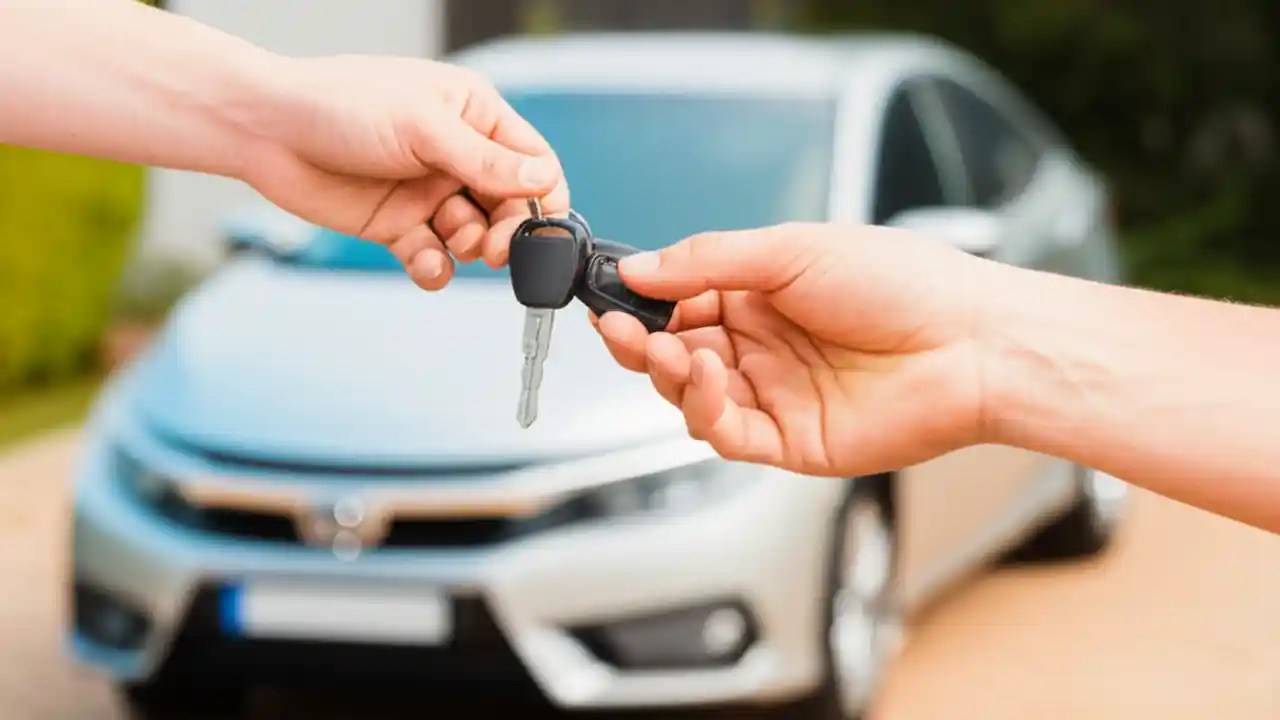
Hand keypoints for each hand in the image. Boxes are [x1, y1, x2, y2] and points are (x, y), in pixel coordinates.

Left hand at [240, 55, 568, 289]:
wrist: (265, 130)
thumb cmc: (340, 104)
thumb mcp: (424, 127)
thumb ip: (486, 162)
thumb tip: (544, 182)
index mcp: (474, 115)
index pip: (532, 162)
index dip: (540, 198)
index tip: (538, 230)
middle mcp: (457, 154)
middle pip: (508, 207)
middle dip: (506, 232)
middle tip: (492, 250)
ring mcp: (427, 191)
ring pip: (473, 235)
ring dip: (469, 247)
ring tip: (447, 241)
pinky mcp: (398, 224)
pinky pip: (433, 256)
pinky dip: (434, 267)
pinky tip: (424, 264)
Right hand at [593, 222, 1004, 476]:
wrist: (971, 343)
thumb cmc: (901, 283)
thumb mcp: (791, 250)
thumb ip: (708, 261)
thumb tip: (638, 266)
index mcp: (760, 294)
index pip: (679, 302)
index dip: (642, 302)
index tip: (610, 295)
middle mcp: (762, 346)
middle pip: (675, 353)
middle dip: (643, 342)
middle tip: (621, 329)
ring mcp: (775, 394)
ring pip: (691, 397)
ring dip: (671, 374)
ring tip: (673, 351)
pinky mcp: (791, 440)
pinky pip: (727, 434)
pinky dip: (705, 409)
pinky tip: (709, 377)